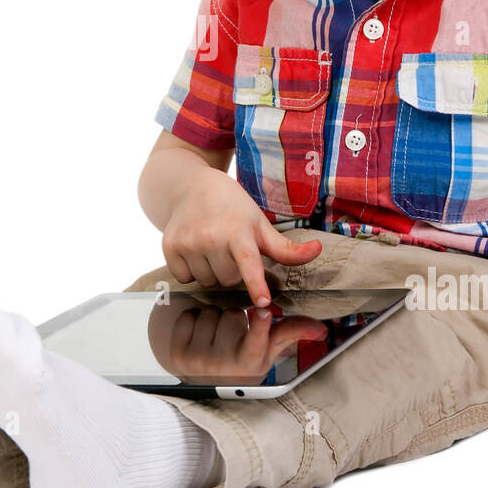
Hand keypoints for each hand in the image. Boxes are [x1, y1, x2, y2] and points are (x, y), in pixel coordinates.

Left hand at [160, 304, 327, 383]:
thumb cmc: (242, 364)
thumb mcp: (268, 352)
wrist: (209, 384)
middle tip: (234, 330)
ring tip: (217, 334)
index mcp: (248, 365)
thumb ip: (292, 334)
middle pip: (231, 314)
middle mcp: (222, 366)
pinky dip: (194, 319)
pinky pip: (188, 316)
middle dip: (234, 316)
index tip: (264, 310)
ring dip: (213, 317)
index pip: (255, 341)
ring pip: (209, 312)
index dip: (259, 324)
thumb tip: (321, 328)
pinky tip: (201, 333)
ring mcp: (198, 361)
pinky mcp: (177, 353)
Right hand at [161, 168, 321, 306]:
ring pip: (207, 282)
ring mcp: (188, 242)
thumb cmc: (232, 207)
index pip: (249, 263)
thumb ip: (286, 247)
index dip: (256, 284)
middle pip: (228, 281)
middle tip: (228, 247)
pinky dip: (190, 270)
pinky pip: (184, 278)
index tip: (263, 301)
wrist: (190, 187)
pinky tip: (194, 250)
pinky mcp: (169, 247)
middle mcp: (211, 237)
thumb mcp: (260, 224)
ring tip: (210, 247)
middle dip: (232, 270)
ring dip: (211, 272)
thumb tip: (318, 250)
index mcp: (238, 231)